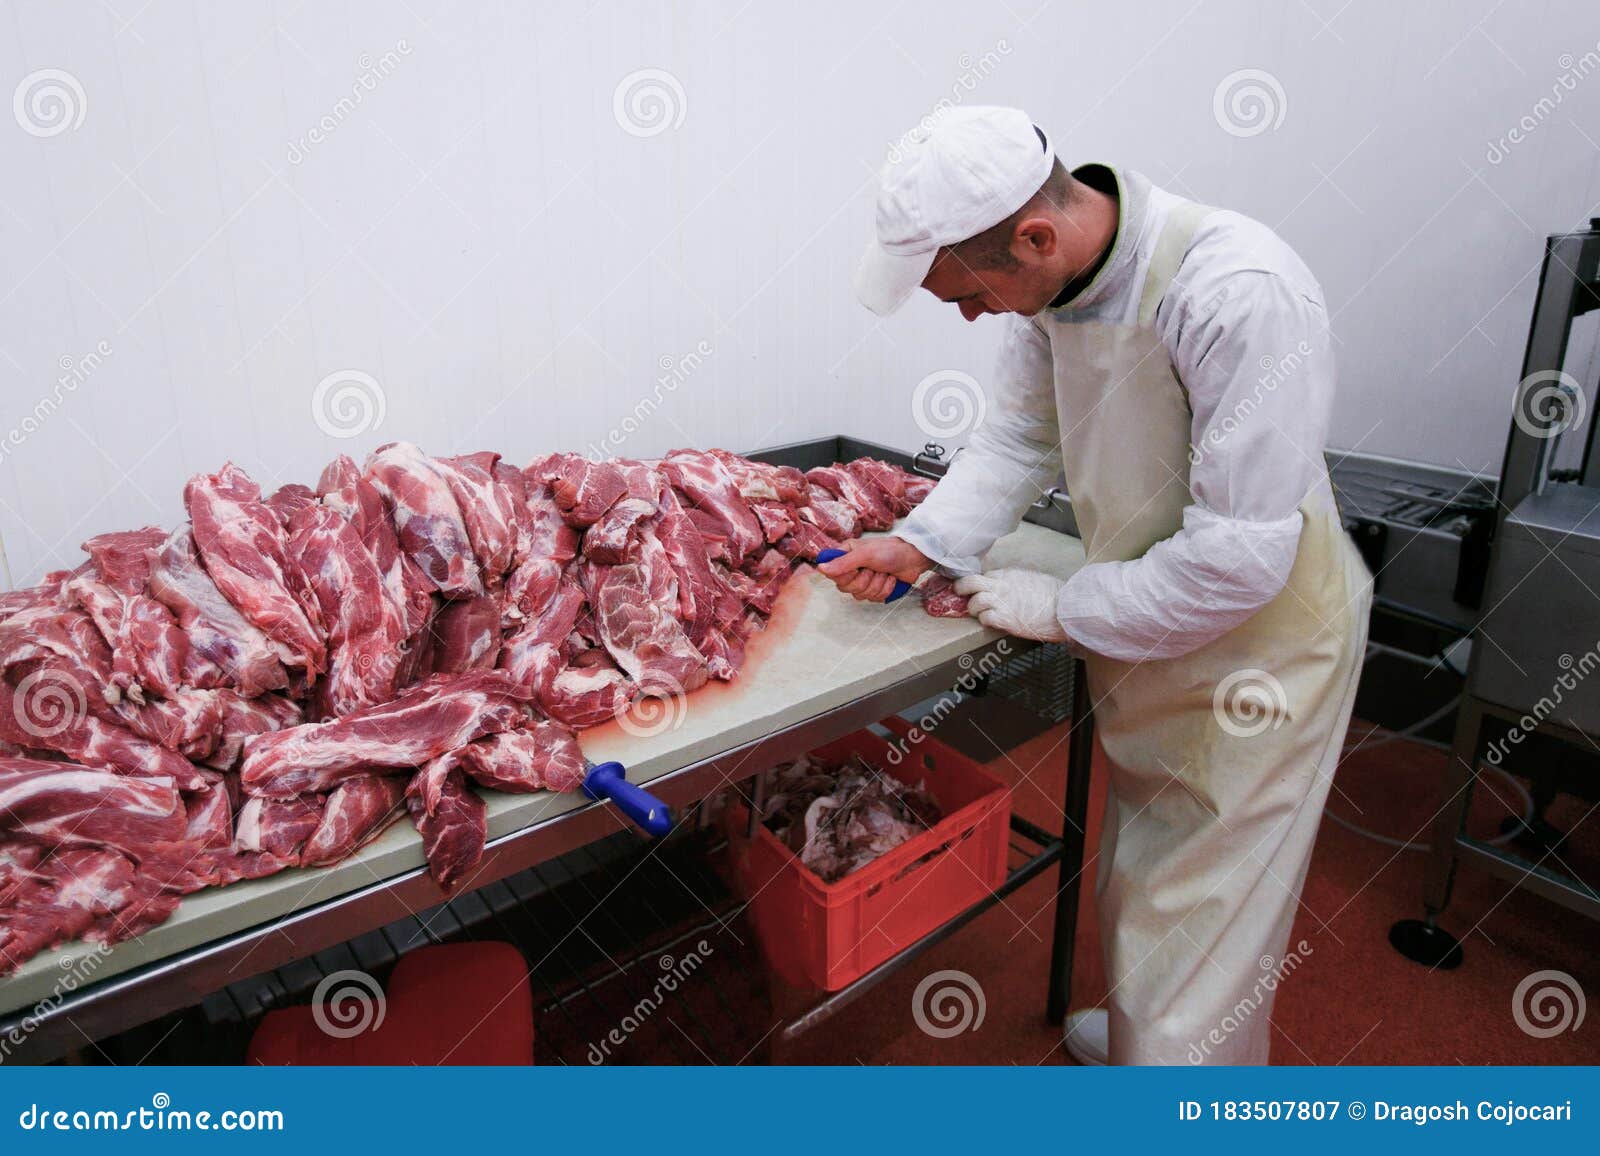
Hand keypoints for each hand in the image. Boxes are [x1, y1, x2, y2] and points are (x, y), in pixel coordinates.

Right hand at [817, 536, 931, 602]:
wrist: (913, 558)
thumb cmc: (890, 550)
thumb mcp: (865, 554)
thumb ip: (843, 562)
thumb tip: (820, 568)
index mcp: (845, 555)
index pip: (832, 574)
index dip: (845, 575)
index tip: (856, 568)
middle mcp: (851, 568)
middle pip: (845, 588)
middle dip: (864, 581)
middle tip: (873, 569)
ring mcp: (863, 579)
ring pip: (860, 595)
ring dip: (876, 584)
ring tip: (884, 572)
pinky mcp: (875, 589)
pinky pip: (873, 599)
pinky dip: (885, 589)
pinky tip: (890, 578)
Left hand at [955, 569, 1067, 640]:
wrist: (1064, 607)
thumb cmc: (1053, 593)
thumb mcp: (1030, 577)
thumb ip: (1013, 579)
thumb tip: (1005, 582)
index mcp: (1007, 575)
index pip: (981, 575)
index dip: (973, 582)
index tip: (971, 587)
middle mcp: (1001, 586)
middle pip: (969, 583)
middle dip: (961, 589)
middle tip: (959, 594)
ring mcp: (1002, 603)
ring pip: (974, 603)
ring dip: (975, 609)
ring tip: (981, 613)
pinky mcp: (1006, 619)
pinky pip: (985, 619)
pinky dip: (985, 621)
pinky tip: (992, 621)